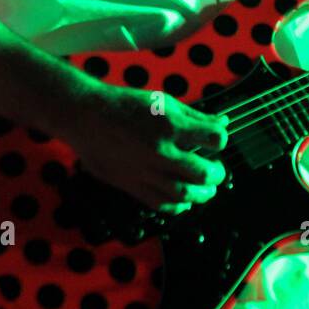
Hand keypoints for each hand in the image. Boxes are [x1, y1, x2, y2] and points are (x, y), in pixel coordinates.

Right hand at [68, 84, 228, 214]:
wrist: (85, 116)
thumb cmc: (125, 105)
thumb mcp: (163, 101)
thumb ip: (195, 115)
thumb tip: (223, 122)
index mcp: (170, 124)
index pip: (214, 139)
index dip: (220, 140)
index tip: (216, 141)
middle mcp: (159, 150)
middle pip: (202, 173)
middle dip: (216, 174)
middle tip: (217, 172)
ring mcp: (144, 170)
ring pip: (183, 193)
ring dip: (201, 194)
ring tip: (206, 189)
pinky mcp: (130, 184)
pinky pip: (160, 203)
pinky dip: (177, 206)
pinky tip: (184, 201)